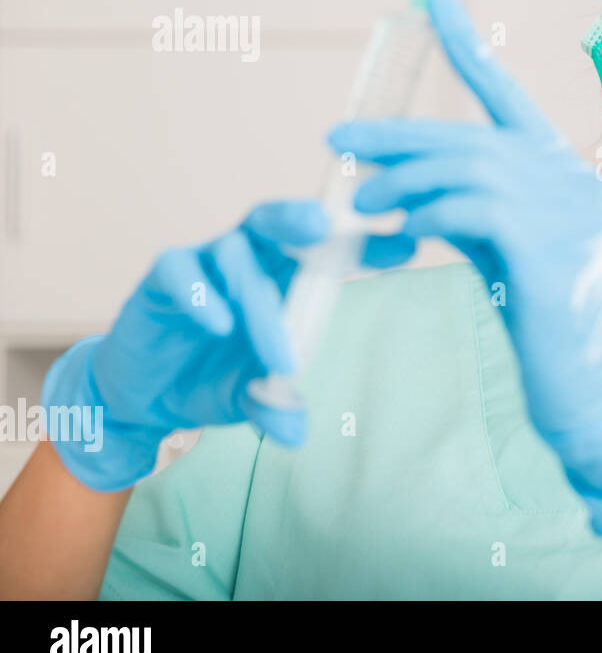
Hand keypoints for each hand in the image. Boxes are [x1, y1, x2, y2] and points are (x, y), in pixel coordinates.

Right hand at [39, 200, 409, 491]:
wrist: (143, 394)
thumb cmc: (211, 378)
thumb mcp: (250, 396)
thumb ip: (274, 405)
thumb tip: (296, 433)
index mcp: (282, 274)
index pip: (329, 250)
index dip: (366, 245)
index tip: (408, 248)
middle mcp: (247, 257)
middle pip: (277, 220)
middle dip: (304, 219)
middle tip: (329, 227)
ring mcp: (204, 262)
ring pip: (235, 257)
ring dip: (260, 305)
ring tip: (280, 355)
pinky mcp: (163, 277)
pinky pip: (182, 273)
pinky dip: (202, 295)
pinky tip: (220, 324)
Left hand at [326, 0, 601, 537]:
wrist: (600, 397)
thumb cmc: (553, 332)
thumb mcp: (510, 258)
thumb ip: (476, 214)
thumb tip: (415, 192)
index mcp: (566, 177)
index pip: (510, 99)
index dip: (469, 50)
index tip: (433, 5)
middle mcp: (572, 182)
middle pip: (471, 133)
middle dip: (398, 134)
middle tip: (339, 140)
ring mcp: (567, 213)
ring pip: (466, 167)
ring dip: (402, 181)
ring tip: (362, 201)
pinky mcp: (549, 250)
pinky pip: (471, 209)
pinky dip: (425, 213)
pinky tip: (399, 231)